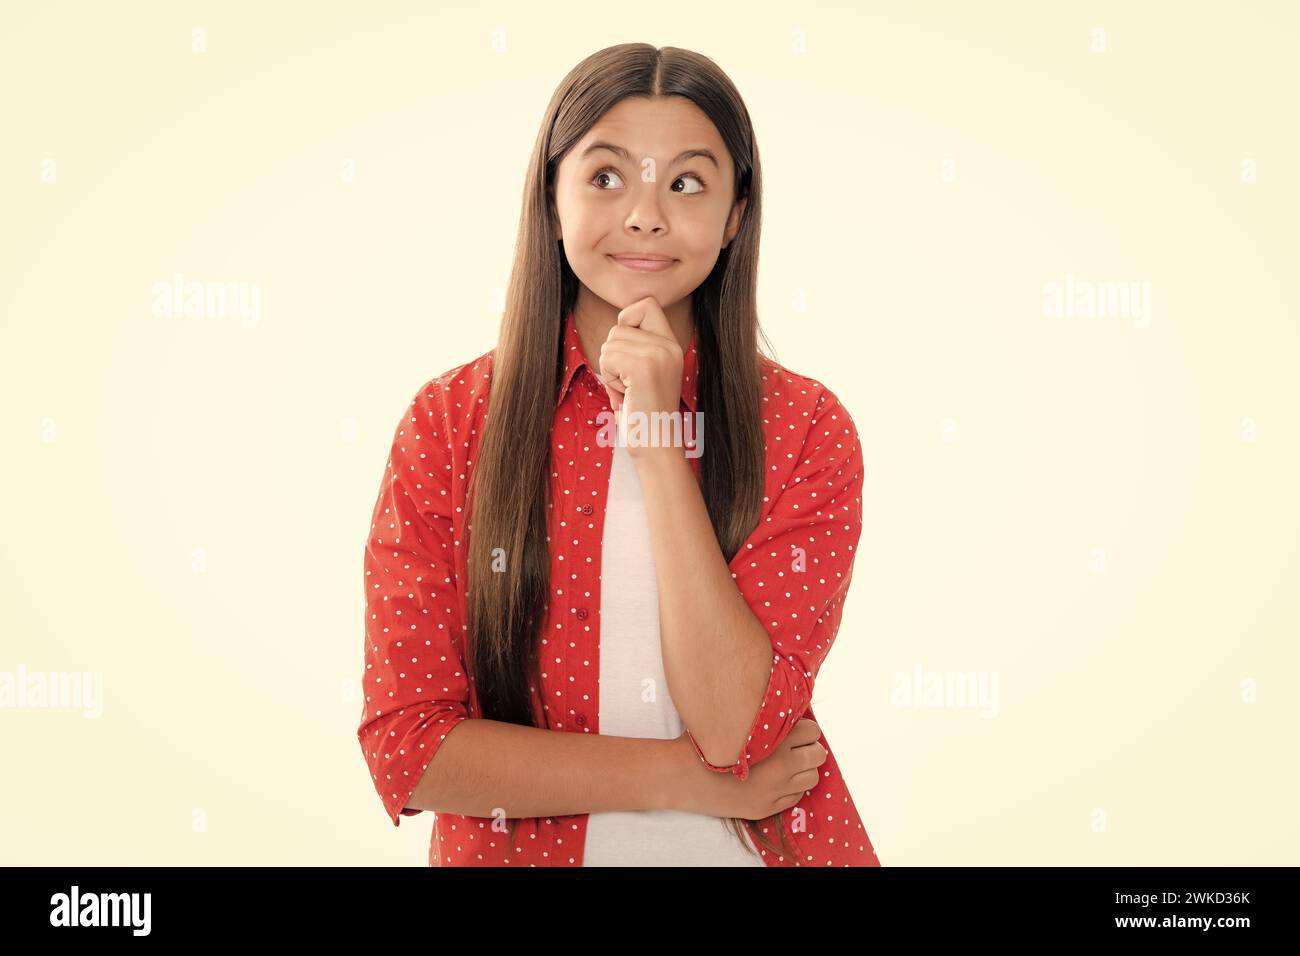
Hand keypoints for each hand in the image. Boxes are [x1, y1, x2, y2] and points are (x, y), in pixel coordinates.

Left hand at [596, 297, 683, 441]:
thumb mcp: (645, 369)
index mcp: (672, 343)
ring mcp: (658, 354)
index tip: (627, 349)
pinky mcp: (643, 367)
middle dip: (613, 355)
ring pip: (610, 343)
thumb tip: (619, 322)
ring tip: (628, 390)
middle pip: (619, 326)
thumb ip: (636, 344)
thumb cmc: (642, 410)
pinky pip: (607, 358)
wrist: (656, 442)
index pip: (646, 303)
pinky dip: (608, 379)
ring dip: (610, 369)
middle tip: (629, 382)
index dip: (627, 319)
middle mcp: (669, 345)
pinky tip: (625, 395)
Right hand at [667, 718, 827, 820]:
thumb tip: (783, 703)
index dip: (804, 728)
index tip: (793, 728)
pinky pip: (796, 796)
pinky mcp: (767, 807)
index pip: (812, 731)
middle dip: (809, 748)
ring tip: (786, 764)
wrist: (684, 777)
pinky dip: (791, 787)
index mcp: (774, 738)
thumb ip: (760, 714)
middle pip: (818, 755)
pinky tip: (774, 780)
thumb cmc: (705, 741)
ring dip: (803, 769)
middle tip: (794, 746)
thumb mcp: (734, 719)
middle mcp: (781, 765)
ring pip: (812, 778)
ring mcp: (775, 790)